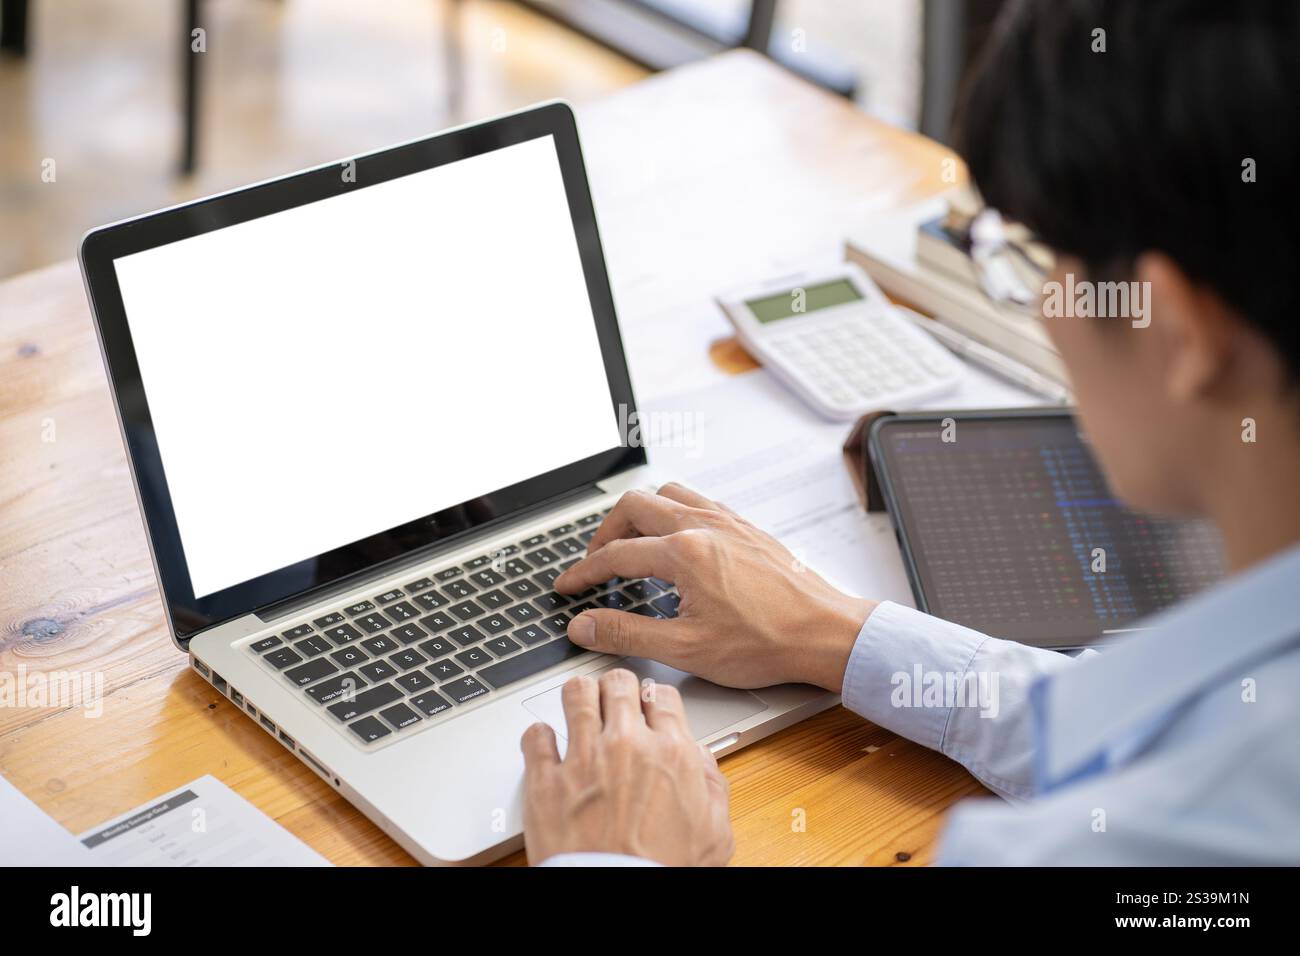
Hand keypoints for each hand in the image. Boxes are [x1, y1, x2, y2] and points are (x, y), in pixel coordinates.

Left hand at [520, 668, 733, 865]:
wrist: (616, 895)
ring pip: (575, 694)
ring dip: (578, 697)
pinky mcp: (545, 780)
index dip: (654, 698)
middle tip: (612, 701)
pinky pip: (535, 735)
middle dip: (616, 688)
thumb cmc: (662, 870)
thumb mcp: (714, 834)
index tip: (648, 706)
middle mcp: (626, 746)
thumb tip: (702, 760)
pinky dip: (539, 736)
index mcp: (671, 754)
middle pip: (618, 683)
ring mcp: (583, 759)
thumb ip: (713, 786)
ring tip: (579, 708)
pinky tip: (546, 745)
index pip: (661, 695)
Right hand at [554, 483, 875, 691]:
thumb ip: (627, 634)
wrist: (826, 633)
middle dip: (606, 533)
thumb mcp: (686, 649)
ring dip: (640, 515)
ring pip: (668, 494)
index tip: (568, 588)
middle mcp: (704, 525)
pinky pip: (698, 501)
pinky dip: (673, 513)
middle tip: (595, 565)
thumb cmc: (767, 643)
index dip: (584, 573)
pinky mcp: (747, 528)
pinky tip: (678, 543)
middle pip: (635, 507)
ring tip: (631, 547)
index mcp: (684, 552)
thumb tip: (584, 626)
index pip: (615, 554)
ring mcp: (728, 522)